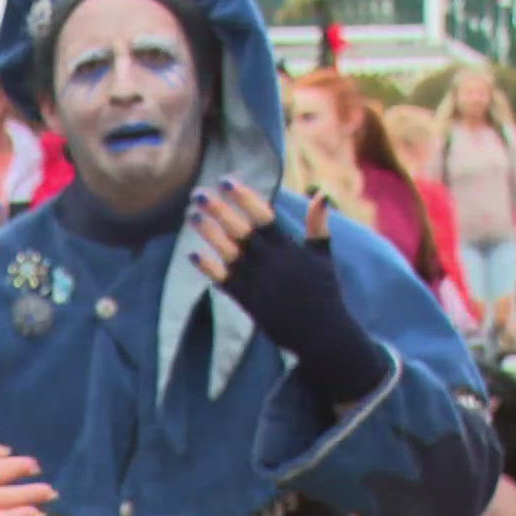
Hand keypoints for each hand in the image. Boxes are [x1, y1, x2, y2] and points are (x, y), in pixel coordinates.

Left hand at [187, 178, 387, 406]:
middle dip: (220, 211)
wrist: (322, 335)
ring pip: (229, 254)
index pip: (263, 217)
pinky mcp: (250, 303)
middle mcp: (273, 264)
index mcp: (290, 249)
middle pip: (241, 232)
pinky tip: (192, 254)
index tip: (227, 180)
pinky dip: (210, 268)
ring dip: (210, 234)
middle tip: (199, 193)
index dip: (244, 198)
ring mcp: (260, 284)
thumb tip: (321, 194)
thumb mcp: (324, 257)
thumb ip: (319, 226)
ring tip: (191, 215)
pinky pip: (225, 282)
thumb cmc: (325, 293)